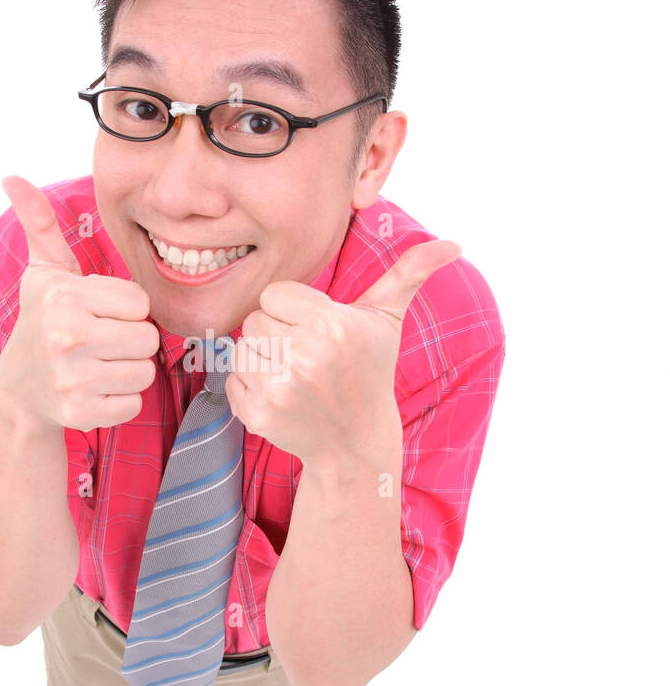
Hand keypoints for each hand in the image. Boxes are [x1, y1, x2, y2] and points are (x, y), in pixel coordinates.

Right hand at [0, 176, 159, 431]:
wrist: (19, 389)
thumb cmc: (42, 321)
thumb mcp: (44, 271)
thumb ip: (40, 223)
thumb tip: (12, 178)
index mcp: (64, 298)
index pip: (140, 303)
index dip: (125, 308)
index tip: (99, 312)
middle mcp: (66, 338)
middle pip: (147, 339)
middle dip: (131, 340)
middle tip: (102, 340)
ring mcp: (72, 379)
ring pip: (144, 372)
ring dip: (127, 369)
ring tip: (98, 363)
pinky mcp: (80, 413)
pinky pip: (133, 404)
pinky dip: (119, 400)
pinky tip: (94, 388)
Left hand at [225, 238, 461, 465]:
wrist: (354, 441)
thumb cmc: (368, 371)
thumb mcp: (386, 320)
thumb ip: (409, 273)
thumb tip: (454, 244)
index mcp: (332, 326)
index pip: (274, 294)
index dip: (292, 310)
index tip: (315, 331)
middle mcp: (305, 356)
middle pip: (254, 321)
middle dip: (276, 334)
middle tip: (304, 356)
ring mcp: (279, 389)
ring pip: (241, 349)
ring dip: (261, 360)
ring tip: (293, 375)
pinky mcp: (259, 414)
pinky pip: (231, 381)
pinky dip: (249, 388)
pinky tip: (281, 396)